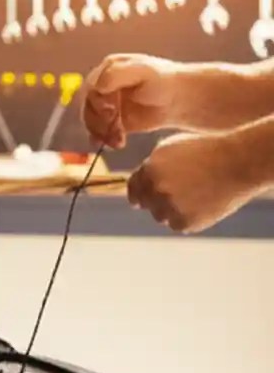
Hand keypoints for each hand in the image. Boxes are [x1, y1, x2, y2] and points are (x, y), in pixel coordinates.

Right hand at [81, 54, 184, 148]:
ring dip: (103, 133)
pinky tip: (115, 144)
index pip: (90, 88)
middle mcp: (102, 87)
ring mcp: (106, 105)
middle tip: (117, 128)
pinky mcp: (111, 122)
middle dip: (100, 121)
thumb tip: (97, 88)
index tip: (111, 112)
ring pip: (92, 121)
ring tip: (119, 140)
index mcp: (106, 70)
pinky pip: (99, 132)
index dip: (97, 102)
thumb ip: (116, 75)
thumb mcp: (142, 71)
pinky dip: (103, 140)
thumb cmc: (164, 81)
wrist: (181, 99)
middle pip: (88, 106)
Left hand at [127, 132, 260, 232]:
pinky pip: (177, 224)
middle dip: (157, 200)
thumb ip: (151, 165)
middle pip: (146, 204)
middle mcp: (156, 189)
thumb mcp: (171, 148)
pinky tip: (203, 203)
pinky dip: (188, 217)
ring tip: (196, 195)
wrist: (239, 163)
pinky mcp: (185, 222)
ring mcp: (170, 206)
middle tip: (178, 194)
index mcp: (150, 170)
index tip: (143, 197)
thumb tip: (137, 180)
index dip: (140, 193)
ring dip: (172, 209)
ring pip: (161, 216)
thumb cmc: (207, 150)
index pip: (133, 188)